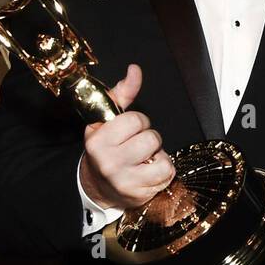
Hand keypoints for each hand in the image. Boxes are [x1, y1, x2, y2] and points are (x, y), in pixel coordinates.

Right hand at [79, 63, 173, 210]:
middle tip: (137, 146)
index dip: (138, 122)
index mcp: (98, 141)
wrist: (97, 187)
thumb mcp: (107, 120)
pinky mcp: (140, 195)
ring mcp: (125, 181)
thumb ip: (123, 93)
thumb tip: (135, 70)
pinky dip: (163, 171)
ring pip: (162, 158)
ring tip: (144, 159)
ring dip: (158, 156)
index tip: (130, 129)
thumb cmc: (106, 148)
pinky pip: (167, 174)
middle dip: (149, 139)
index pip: (136, 120)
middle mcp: (110, 162)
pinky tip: (149, 172)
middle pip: (151, 139)